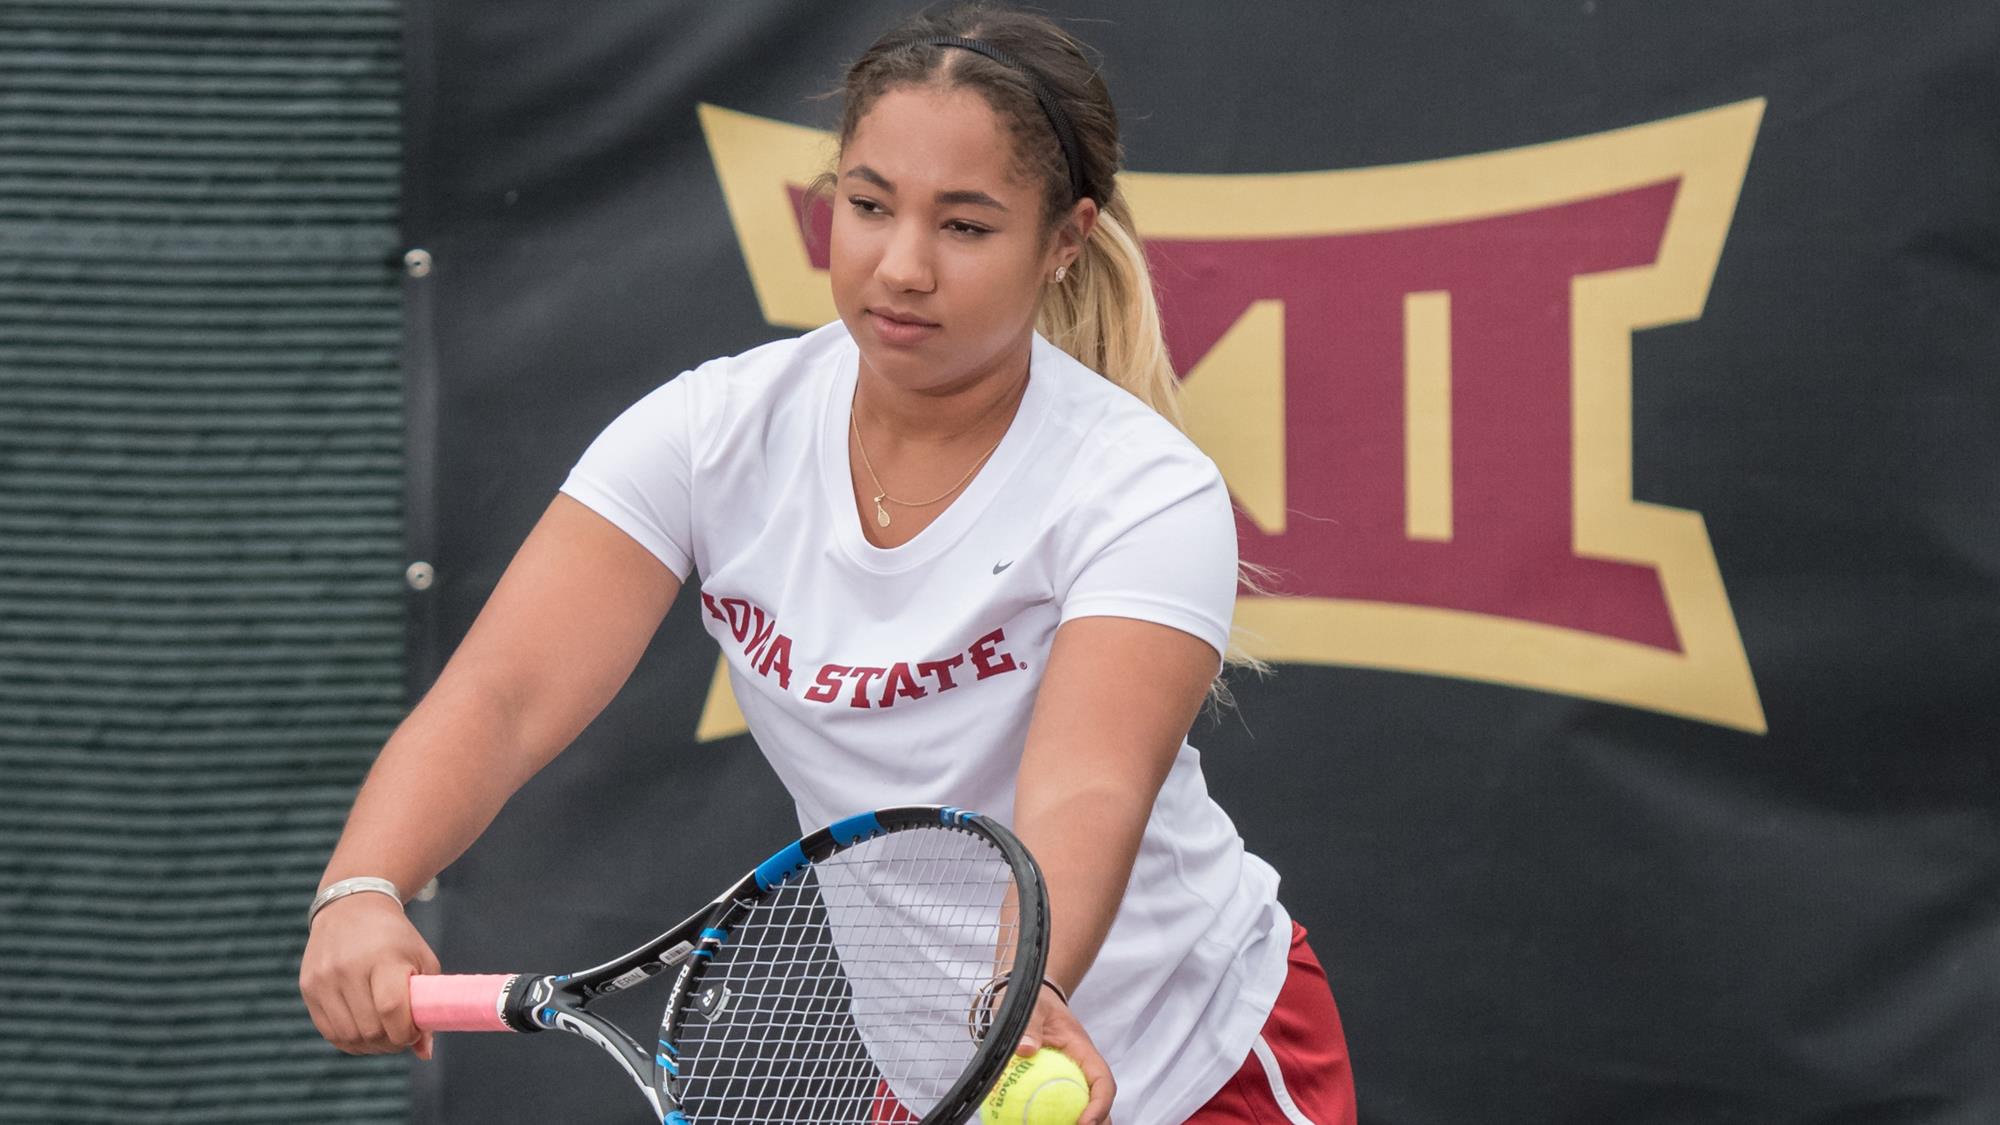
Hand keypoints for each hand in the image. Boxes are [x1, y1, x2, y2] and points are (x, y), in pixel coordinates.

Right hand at [298, 893, 440, 1057]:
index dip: (405, 1031)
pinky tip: (363, 1032)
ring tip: (384, 1035)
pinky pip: (329, 1032)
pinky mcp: (308, 987)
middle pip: (370, 1029)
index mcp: (383, 958)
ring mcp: (324, 978)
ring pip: (349, 1036)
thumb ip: (427, 1005)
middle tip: (400, 1036)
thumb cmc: (396, 940)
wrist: (352, 908)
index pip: (391, 1008)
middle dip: (390, 1042)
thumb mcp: (422, 960)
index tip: (413, 1032)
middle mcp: (349, 968)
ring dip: (370, 1046)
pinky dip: (349, 1041)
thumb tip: (425, 1053)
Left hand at [1015, 984, 1113, 1124]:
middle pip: (1098, 1101)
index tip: (1085, 1122)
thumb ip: (1029, 1026)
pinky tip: (1035, 1122)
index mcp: (1083, 1051)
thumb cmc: (1035, 1001)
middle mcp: (1082, 1068)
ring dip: (1077, 1119)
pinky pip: (1060, 1103)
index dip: (1100, 1104)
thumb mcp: (1031, 1008)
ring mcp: (1071, 1077)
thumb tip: (1026, 1049)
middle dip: (1096, 1122)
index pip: (1102, 1081)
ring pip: (1082, 1105)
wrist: (1033, 997)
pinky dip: (1054, 1116)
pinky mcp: (1056, 1083)